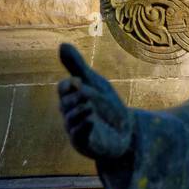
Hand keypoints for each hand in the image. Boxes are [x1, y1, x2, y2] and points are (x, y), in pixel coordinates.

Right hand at [58, 43, 132, 162]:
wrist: (127, 131)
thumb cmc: (107, 106)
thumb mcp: (95, 83)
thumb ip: (78, 66)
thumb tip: (61, 44)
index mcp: (73, 98)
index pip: (62, 89)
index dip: (68, 85)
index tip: (79, 81)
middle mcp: (71, 114)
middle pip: (64, 104)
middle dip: (74, 98)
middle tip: (86, 93)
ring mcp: (77, 130)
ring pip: (69, 121)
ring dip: (78, 112)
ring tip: (89, 107)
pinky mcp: (85, 144)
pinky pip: (78, 137)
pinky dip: (83, 127)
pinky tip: (91, 120)